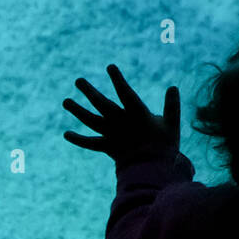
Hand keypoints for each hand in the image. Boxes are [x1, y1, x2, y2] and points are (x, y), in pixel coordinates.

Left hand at [63, 65, 180, 165]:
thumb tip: (173, 87)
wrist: (152, 171)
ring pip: (91, 120)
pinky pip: (90, 143)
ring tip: (65, 101)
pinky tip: (66, 133)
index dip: (118, 80)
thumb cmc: (164, 147)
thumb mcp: (172, 125)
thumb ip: (172, 106)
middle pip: (102, 104)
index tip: (110, 67)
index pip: (125, 93)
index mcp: (137, 115)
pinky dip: (78, 139)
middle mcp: (120, 122)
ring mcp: (112, 135)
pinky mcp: (107, 147)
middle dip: (89, 92)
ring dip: (77, 110)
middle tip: (78, 80)